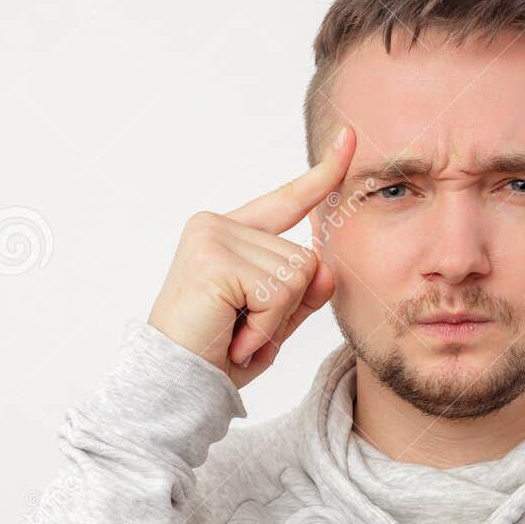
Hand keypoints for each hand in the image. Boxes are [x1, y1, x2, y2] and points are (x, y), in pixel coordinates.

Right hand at [148, 126, 355, 387]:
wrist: (175, 387)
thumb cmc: (216, 355)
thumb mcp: (272, 322)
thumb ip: (302, 293)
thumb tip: (328, 266)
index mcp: (230, 234)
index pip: (288, 200)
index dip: (322, 174)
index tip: (350, 136)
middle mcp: (218, 225)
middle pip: (305, 257)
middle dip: (285, 308)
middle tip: (241, 330)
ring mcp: (213, 236)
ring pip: (297, 273)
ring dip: (274, 320)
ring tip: (235, 333)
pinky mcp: (214, 258)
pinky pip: (279, 291)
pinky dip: (266, 326)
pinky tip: (233, 337)